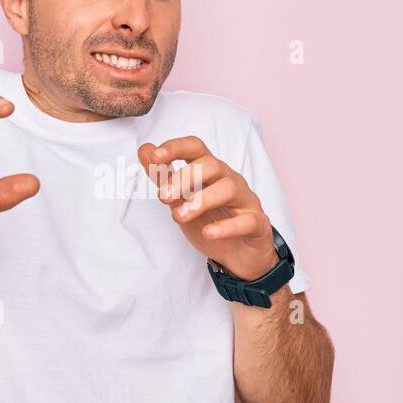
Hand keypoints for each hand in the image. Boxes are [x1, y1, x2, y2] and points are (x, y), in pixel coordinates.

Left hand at [137, 136, 278, 280]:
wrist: (240, 255)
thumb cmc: (211, 221)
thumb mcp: (182, 200)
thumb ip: (164, 177)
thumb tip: (145, 150)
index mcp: (210, 172)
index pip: (196, 148)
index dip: (176, 147)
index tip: (155, 156)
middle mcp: (229, 180)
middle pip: (211, 165)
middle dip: (185, 178)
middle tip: (163, 197)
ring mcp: (245, 201)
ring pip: (228, 188)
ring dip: (201, 201)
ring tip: (180, 216)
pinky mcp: (257, 224)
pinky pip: (247, 220)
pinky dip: (226, 227)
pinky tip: (208, 233)